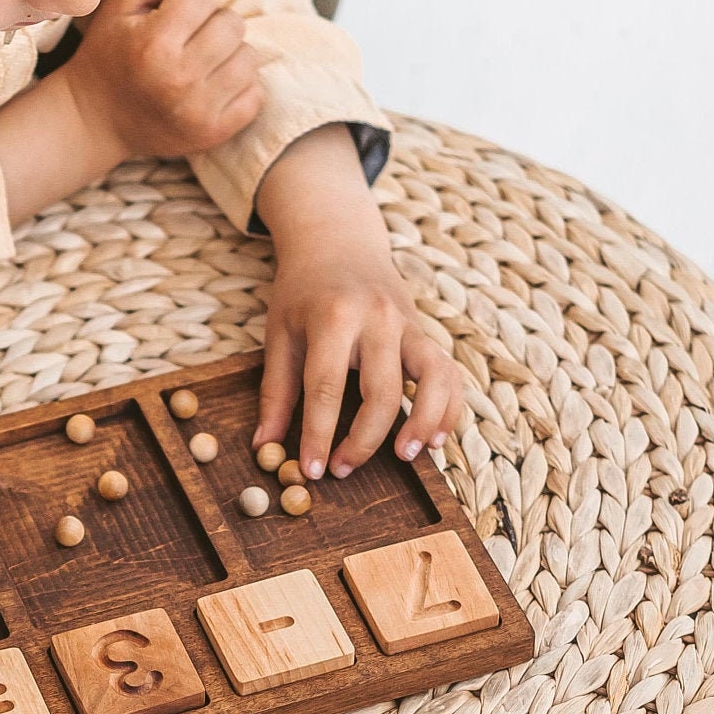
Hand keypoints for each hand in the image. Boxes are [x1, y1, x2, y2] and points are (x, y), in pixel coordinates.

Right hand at [63, 0, 263, 162]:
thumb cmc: (111, 51)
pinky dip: (239, 86)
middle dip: (213, 23)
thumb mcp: (125, 1)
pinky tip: (211, 86)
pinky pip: (255, 94)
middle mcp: (178, 79)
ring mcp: (199, 111)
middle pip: (233, 24)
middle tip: (187, 39)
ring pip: (249, 57)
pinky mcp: (213, 133)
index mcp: (153, 44)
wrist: (96, 120)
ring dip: (229, 53)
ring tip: (200, 61)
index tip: (168, 17)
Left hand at [253, 128, 466, 477]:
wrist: (339, 243)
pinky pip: (450, 373)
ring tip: (407, 457)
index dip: (319, 435)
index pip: (326, 387)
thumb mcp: (279, 334)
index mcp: (332, 316)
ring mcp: (409, 324)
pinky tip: (434, 438)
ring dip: (424, 422)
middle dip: (364, 440)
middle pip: (381, 391)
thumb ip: (275, 392)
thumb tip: (264, 447)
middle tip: (342, 471)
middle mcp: (377, 318)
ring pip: (433, 378)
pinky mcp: (426, 332)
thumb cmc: (303, 293)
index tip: (311, 470)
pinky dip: (448, 408)